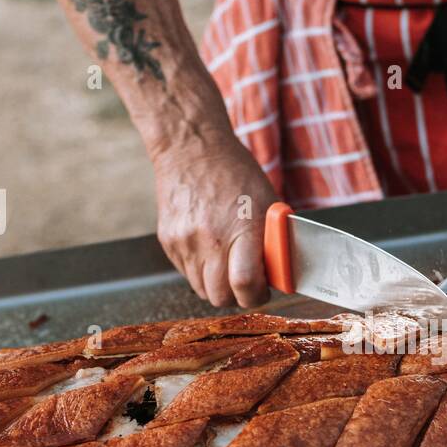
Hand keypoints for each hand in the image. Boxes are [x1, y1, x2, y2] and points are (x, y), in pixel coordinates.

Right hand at [152, 133, 276, 307]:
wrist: (190, 149)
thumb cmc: (235, 172)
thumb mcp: (267, 203)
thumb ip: (273, 241)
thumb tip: (278, 274)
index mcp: (240, 228)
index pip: (246, 284)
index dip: (257, 296)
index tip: (262, 291)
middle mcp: (209, 239)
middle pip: (220, 297)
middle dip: (237, 297)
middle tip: (246, 283)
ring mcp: (185, 242)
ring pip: (202, 290)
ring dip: (217, 285)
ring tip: (227, 262)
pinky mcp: (168, 242)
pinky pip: (186, 273)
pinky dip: (200, 270)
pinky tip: (208, 247)